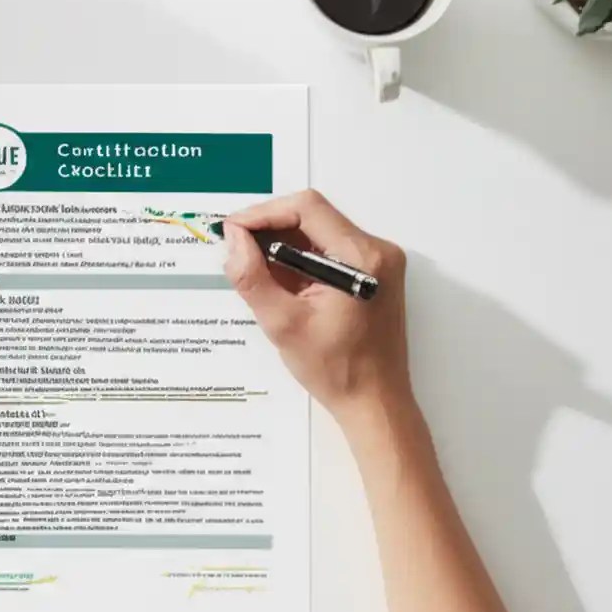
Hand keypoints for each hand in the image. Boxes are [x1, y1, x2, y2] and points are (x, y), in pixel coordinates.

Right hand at [223, 190, 410, 419]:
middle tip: (237, 250)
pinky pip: (330, 251)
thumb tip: (233, 240)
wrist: (375, 403)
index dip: (264, 213)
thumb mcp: (283, 324)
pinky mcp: (373, 275)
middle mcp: (377, 251)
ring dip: (284, 246)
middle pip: (313, 216)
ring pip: (319, 233)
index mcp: (361, 258)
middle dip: (271, 229)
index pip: (307, 209)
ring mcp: (378, 263)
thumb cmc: (338, 371)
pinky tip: (281, 283)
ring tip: (256, 271)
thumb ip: (252, 277)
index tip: (234, 230)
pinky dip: (301, 260)